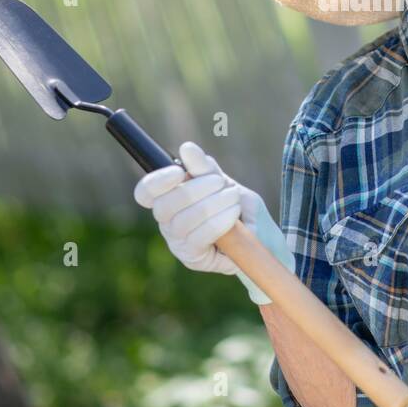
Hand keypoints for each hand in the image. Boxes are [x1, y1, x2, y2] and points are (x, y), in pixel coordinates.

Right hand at [133, 141, 294, 303]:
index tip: (180, 171)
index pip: (145, 191)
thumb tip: (187, 148)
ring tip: (233, 197)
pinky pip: (198, 238)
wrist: (262, 235)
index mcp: (168, 198)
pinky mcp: (193, 258)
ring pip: (182, 222)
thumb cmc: (238, 205)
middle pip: (163, 206)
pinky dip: (218, 223)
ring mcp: (178, 242)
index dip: (157, 181)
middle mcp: (167, 222)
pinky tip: (233, 214)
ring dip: (211, 205)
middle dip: (195, 190)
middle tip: (221, 182)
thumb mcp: (224, 182)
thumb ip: (205, 169)